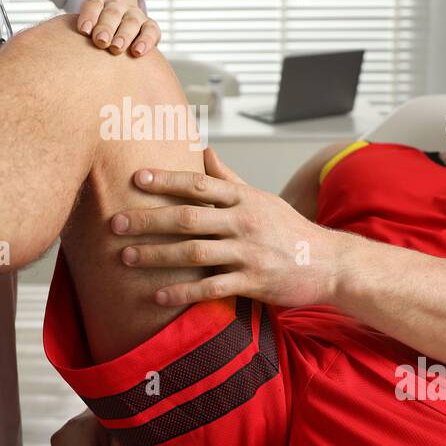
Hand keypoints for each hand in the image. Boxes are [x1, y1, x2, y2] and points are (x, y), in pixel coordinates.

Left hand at [77, 0, 160, 55]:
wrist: (119, 33)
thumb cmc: (95, 37)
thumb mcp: (85, 32)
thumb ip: (78, 36)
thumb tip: (55, 50)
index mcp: (99, 3)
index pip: (93, 3)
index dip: (88, 15)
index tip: (84, 31)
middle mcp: (117, 5)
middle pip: (112, 13)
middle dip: (106, 27)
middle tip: (100, 41)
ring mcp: (134, 14)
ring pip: (131, 21)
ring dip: (124, 35)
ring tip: (116, 48)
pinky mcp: (150, 26)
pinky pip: (150, 31)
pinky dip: (145, 40)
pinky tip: (138, 52)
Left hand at [111, 147, 344, 307]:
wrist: (330, 263)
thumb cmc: (288, 229)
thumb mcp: (261, 198)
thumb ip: (228, 178)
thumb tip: (203, 150)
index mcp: (243, 198)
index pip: (198, 184)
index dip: (166, 180)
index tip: (135, 178)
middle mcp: (244, 221)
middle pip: (188, 217)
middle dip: (148, 220)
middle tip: (115, 224)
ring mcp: (249, 252)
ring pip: (194, 252)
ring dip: (157, 256)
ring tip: (126, 258)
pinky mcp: (254, 282)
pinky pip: (211, 288)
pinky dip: (182, 292)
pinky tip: (157, 296)